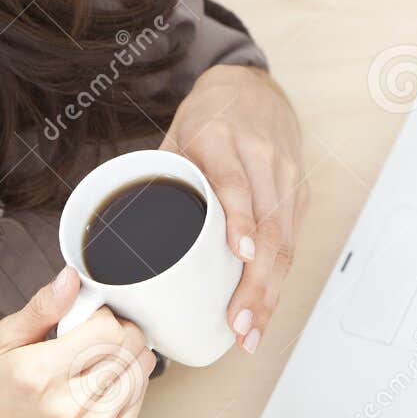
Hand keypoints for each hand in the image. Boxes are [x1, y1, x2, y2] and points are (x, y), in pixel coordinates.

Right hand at [0, 267, 153, 417]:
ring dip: (130, 356)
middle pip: (129, 349)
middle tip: (101, 334)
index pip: (107, 330)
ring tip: (104, 356)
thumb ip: (42, 309)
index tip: (89, 319)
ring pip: (140, 373)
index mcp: (40, 374)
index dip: (104, 316)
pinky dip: (130, 382)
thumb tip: (72, 278)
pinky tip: (107, 380)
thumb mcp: (2, 344)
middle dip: (122, 331)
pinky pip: (138, 400)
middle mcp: (68, 406)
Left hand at [161, 64, 305, 353]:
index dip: (241, 219)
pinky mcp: (300, 192)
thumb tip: (116, 237)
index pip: (237, 182)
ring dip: (270, 292)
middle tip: (237, 322)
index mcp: (221, 138)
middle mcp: (261, 156)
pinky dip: (279, 280)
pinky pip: (293, 241)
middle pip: (268, 224)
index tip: (241, 254)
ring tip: (250, 330)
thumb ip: (154, 180)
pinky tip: (266, 308)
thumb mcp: (174, 136)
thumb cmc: (209, 116)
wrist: (253, 87)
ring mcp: (286, 176)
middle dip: (256, 282)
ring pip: (286, 241)